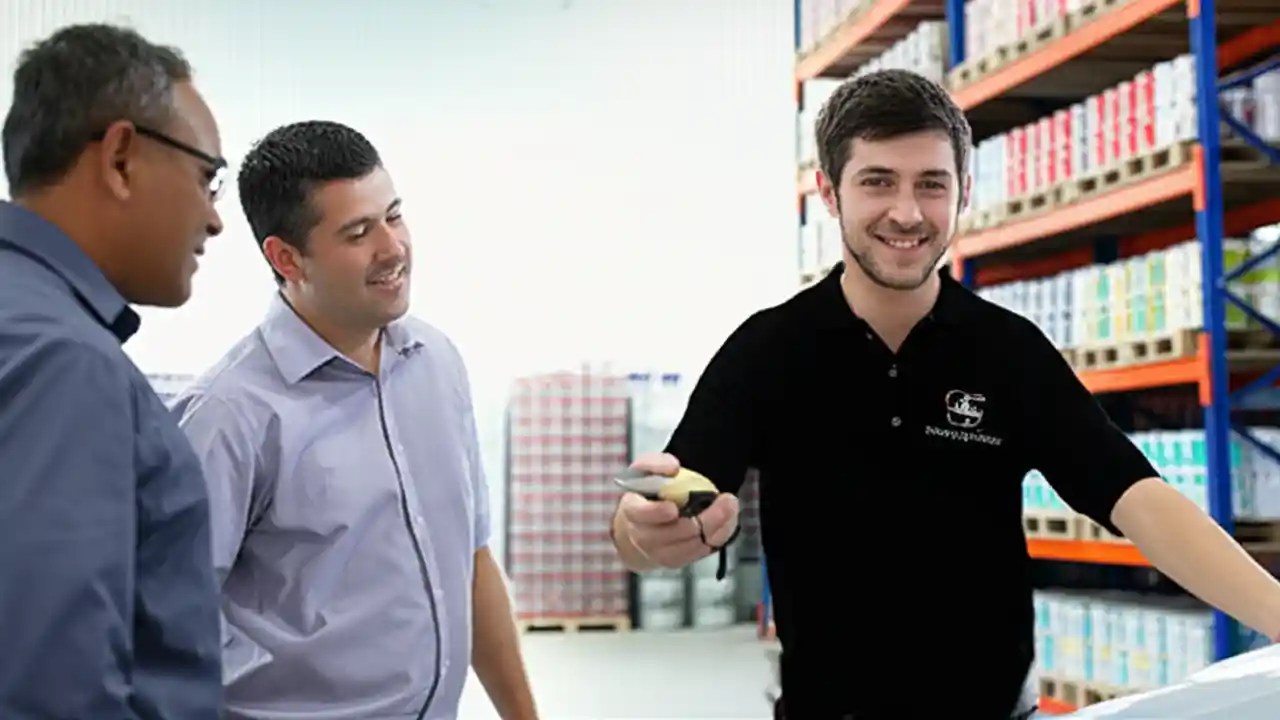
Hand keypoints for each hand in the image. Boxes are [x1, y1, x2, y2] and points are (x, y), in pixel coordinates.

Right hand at [616, 452, 739, 568]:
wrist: (639, 525)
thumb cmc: (644, 495)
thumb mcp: (644, 471)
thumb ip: (657, 463)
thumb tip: (673, 468)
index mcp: (631, 511)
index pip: (640, 514)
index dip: (655, 513)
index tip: (672, 508)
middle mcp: (642, 537)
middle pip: (675, 533)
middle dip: (704, 519)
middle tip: (726, 500)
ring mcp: (659, 553)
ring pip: (692, 545)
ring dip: (717, 526)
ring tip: (731, 506)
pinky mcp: (676, 562)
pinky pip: (701, 552)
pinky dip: (718, 536)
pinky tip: (728, 519)